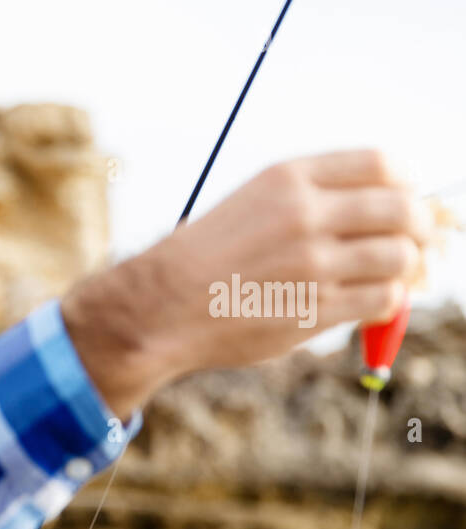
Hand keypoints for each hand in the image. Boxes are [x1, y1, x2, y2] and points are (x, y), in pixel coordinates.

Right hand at [61, 149, 434, 419]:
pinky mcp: (313, 309)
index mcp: (287, 180)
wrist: (162, 307)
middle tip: (417, 242)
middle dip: (420, 227)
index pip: (381, 164)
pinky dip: (388, 302)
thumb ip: (312, 201)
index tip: (404, 199)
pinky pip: (382, 299)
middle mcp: (304, 215)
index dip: (405, 183)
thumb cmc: (207, 260)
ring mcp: (311, 264)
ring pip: (400, 257)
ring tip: (395, 276)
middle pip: (402, 209)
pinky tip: (371, 304)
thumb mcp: (252, 205)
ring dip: (407, 268)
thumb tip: (389, 210)